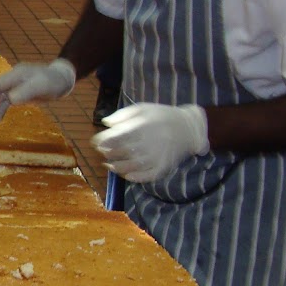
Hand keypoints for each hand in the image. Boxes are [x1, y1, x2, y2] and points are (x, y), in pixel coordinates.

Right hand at [0, 59, 75, 123]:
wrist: (62, 79)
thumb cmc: (53, 82)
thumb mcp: (42, 86)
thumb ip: (26, 91)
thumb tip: (10, 99)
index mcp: (15, 75)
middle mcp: (12, 79)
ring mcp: (15, 85)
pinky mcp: (19, 92)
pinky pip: (5, 101)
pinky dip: (0, 110)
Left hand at [91, 103, 208, 183]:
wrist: (190, 128)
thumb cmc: (162, 116)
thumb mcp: (143, 108)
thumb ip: (123, 115)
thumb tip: (105, 123)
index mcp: (141, 127)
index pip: (114, 138)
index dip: (101, 141)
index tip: (96, 142)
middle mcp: (148, 143)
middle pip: (119, 153)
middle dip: (107, 153)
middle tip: (103, 152)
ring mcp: (156, 157)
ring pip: (129, 167)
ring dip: (115, 167)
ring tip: (110, 164)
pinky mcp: (163, 168)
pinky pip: (144, 177)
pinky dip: (133, 177)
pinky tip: (126, 174)